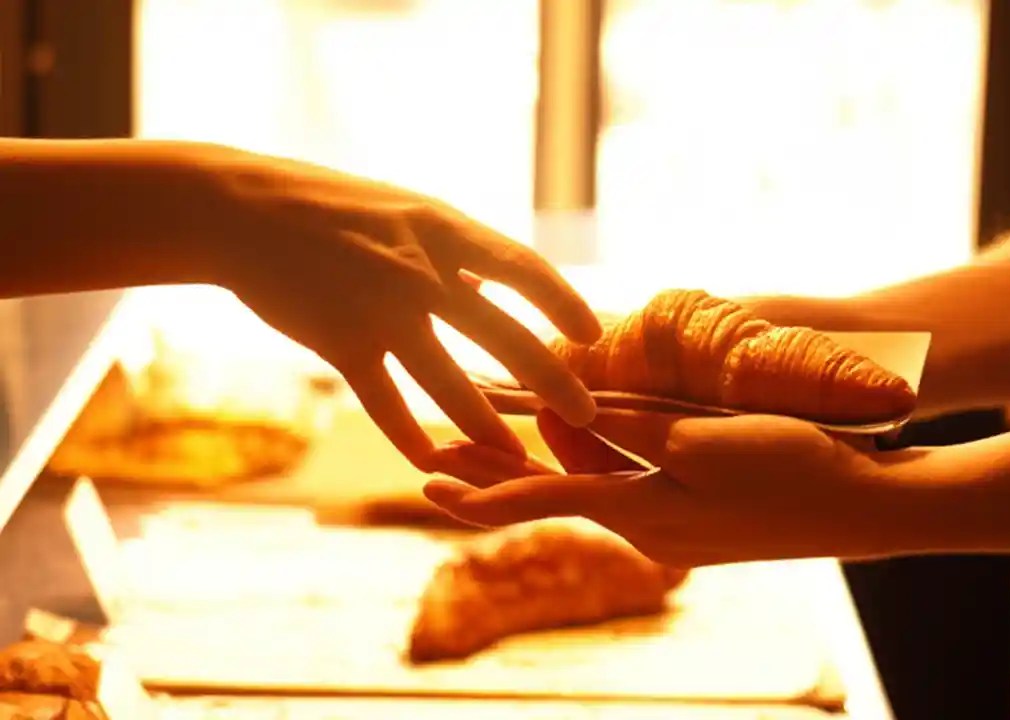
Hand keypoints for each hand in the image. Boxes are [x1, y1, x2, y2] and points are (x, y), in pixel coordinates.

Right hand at [202, 148, 601, 467]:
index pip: (523, 267)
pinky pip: (385, 403)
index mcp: (444, 229)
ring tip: (518, 460)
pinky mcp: (339, 343)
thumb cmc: (337, 209)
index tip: (594, 335)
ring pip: (446, 382)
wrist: (244, 211)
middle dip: (551, 381)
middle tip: (587, 416)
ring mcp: (378, 309)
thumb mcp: (409, 213)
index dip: (564, 303)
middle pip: (502, 335)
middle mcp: (419, 270)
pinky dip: (409, 436)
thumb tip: (503, 287)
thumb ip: (458, 253)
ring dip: (486, 428)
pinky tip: (431, 462)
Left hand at [422, 410, 921, 565]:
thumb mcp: (697, 438)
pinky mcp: (708, 516)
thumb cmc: (789, 466)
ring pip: (604, 481)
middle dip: (509, 464)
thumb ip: (625, 426)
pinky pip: (641, 483)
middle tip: (447, 446)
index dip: (480, 489)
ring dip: (568, 448)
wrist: (871, 506)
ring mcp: (681, 527)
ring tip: (531, 408)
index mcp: (641, 512)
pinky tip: (609, 424)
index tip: (424, 481)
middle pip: (563, 488)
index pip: (540, 499)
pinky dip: (614, 454)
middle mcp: (652, 528)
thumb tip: (565, 413)